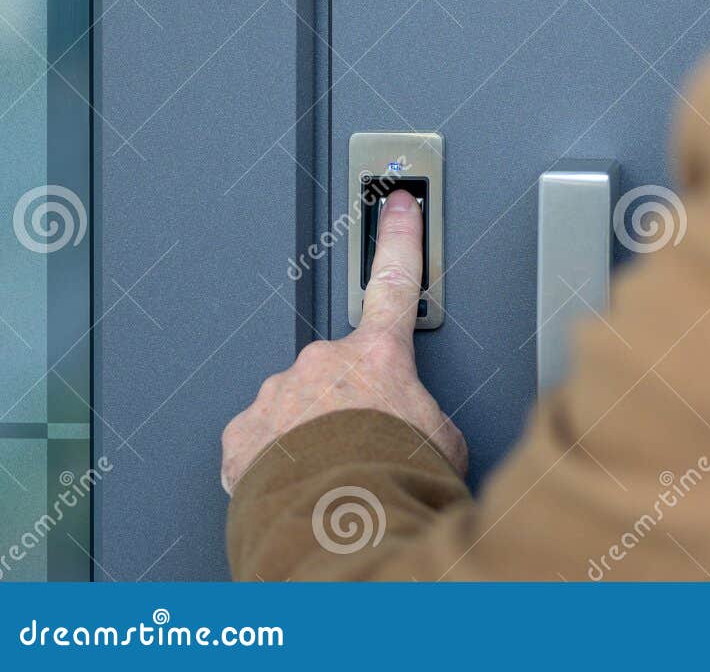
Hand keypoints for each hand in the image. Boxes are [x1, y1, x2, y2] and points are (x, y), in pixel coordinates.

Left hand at [220, 190, 466, 492]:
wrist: (339, 525)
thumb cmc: (394, 479)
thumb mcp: (447, 439)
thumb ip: (428, 414)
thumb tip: (425, 427)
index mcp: (379, 357)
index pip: (396, 282)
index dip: (400, 239)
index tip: (397, 206)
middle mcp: (322, 366)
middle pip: (338, 372)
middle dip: (349, 404)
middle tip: (366, 446)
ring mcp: (276, 398)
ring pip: (294, 407)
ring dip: (310, 435)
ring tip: (332, 478)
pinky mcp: (240, 437)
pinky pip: (258, 441)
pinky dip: (275, 461)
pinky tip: (297, 485)